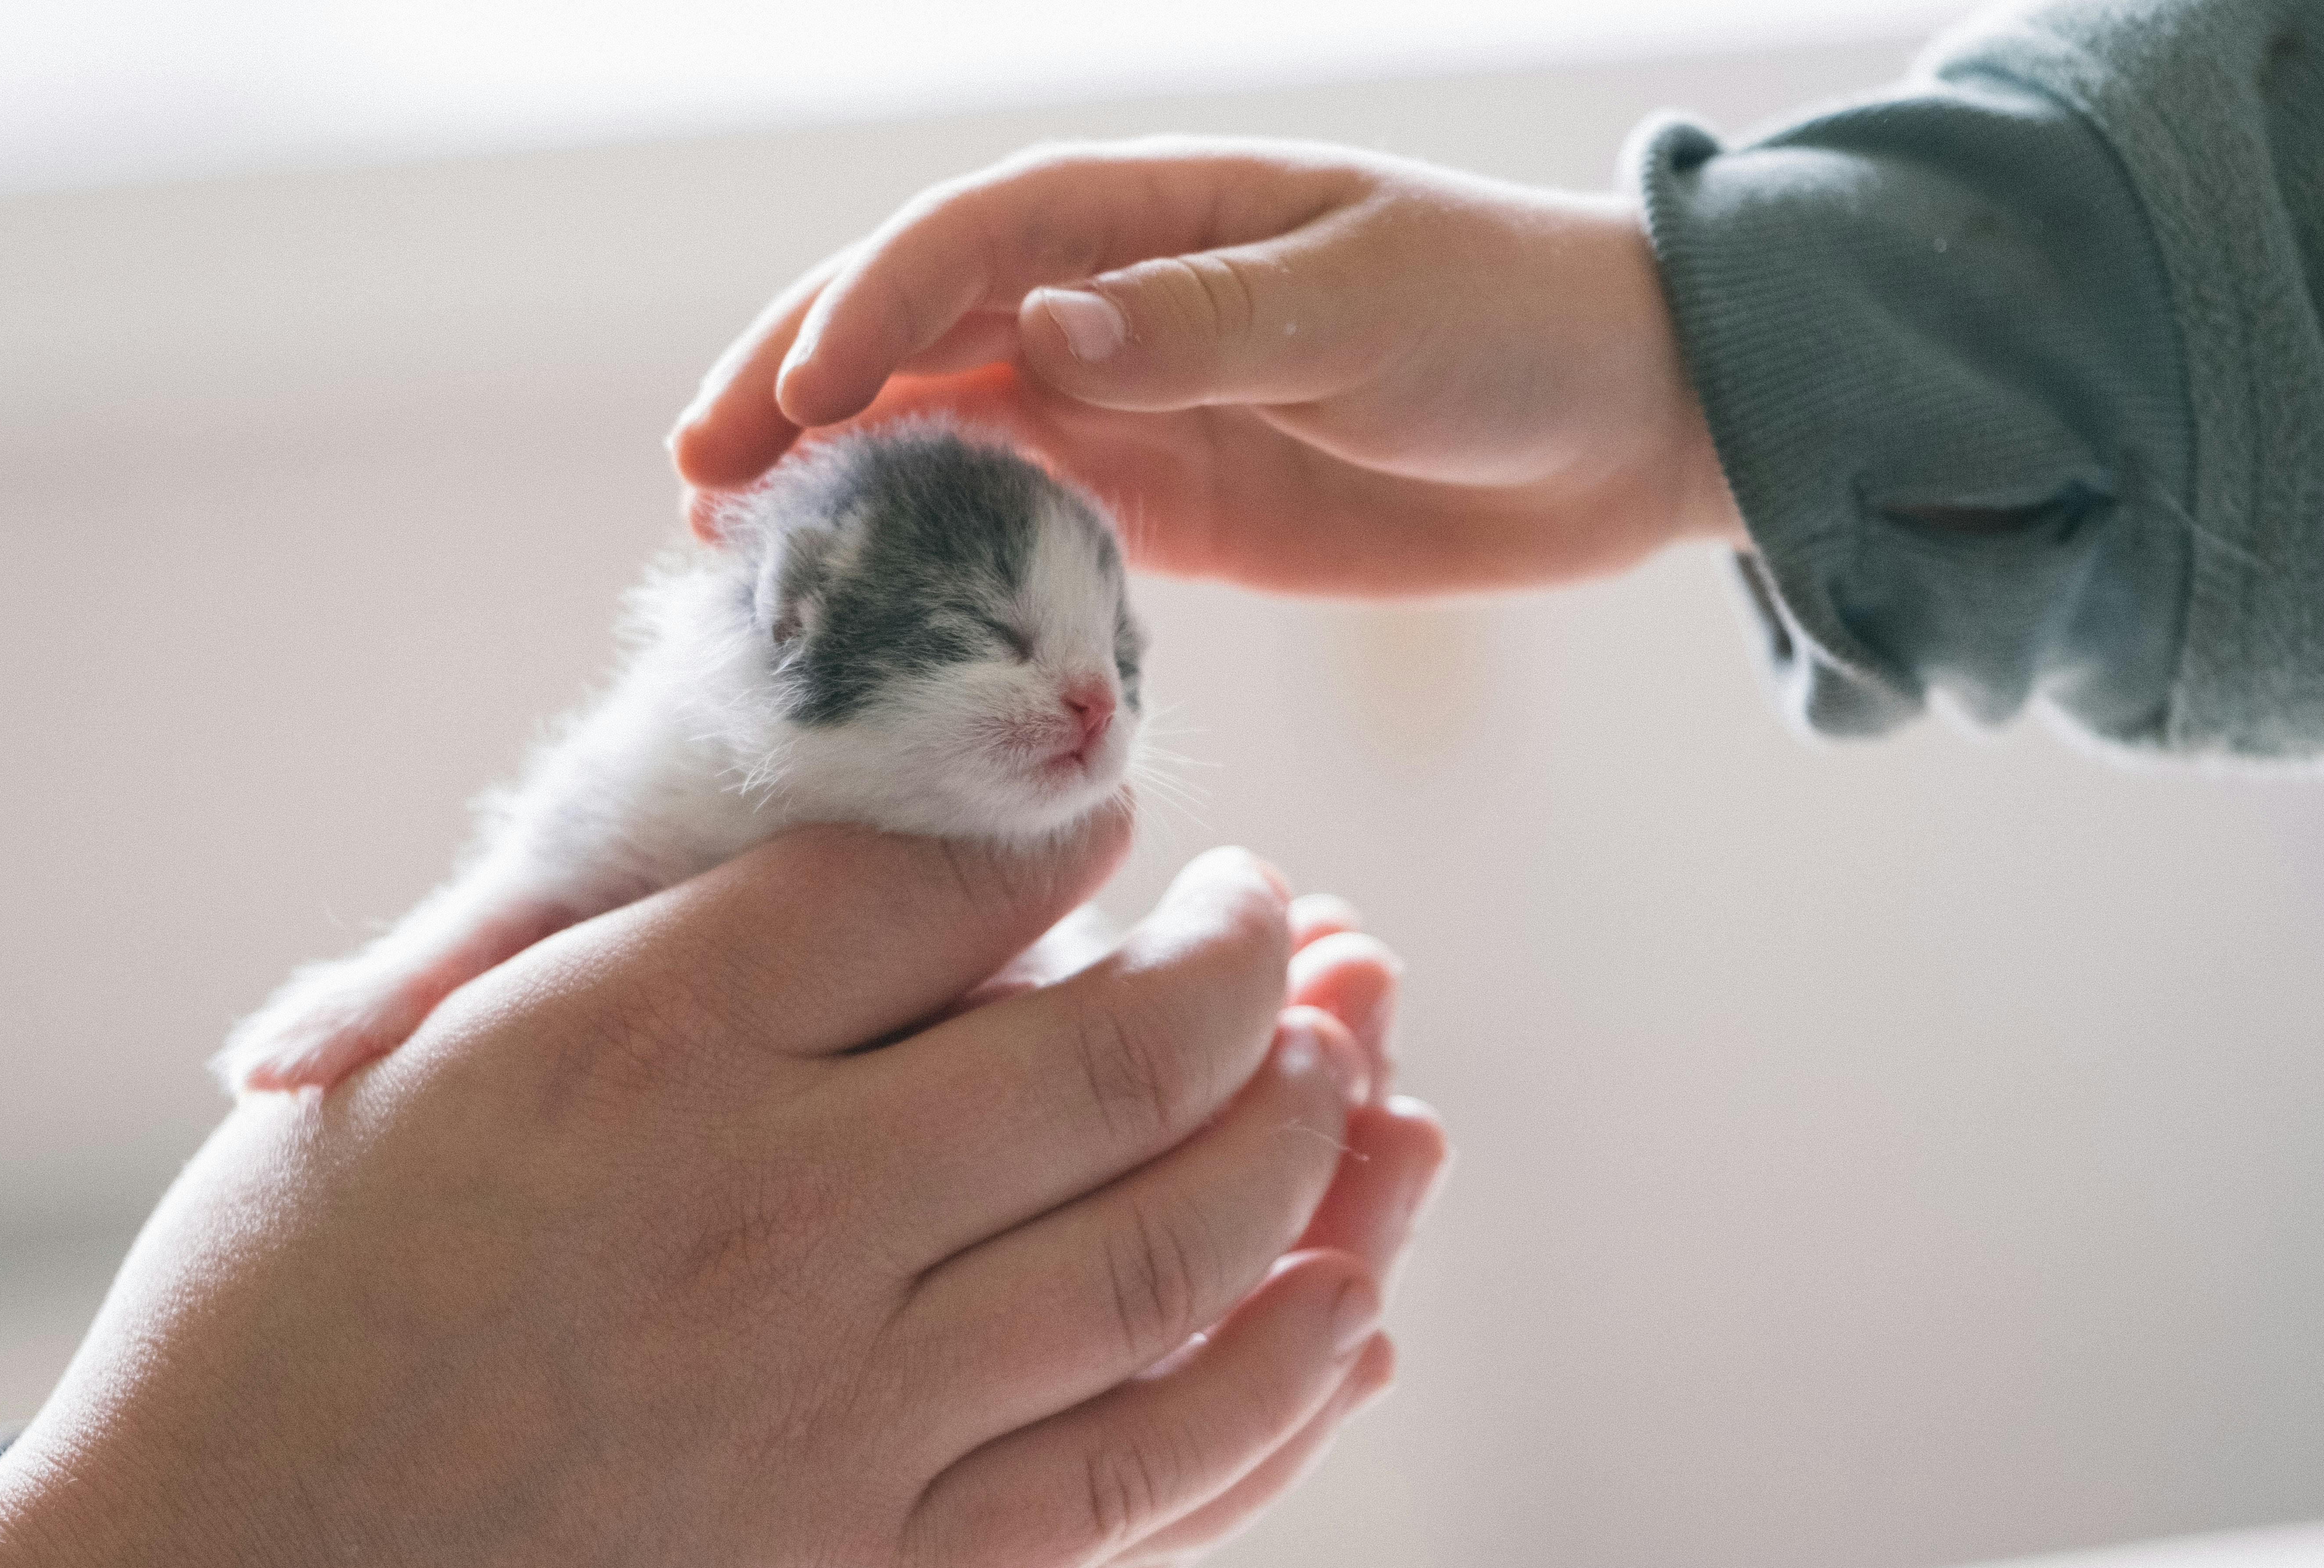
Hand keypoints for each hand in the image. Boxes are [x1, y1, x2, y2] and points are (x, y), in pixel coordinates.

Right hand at [0, 818, 1441, 1567]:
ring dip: (1305, 1138)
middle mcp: (767, 1218)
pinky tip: (1349, 1301)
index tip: (1116, 815)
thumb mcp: (414, 1068)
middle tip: (1286, 914)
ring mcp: (836, 1417)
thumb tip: (843, 834)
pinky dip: (1274, 1386)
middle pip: (1115, 1048)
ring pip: (1171, 1250)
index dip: (1069, 823)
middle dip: (1248, 959)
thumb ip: (631, 941)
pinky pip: (1137, 1478)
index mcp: (635, 1046)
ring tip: (1350, 1061)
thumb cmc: (277, 1324)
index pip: (939, 877)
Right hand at [671, 137, 1744, 595]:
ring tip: (740, 545)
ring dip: (844, 481)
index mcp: (1156, 213)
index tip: (801, 394)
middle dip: (802, 391)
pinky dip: (940, 553)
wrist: (1620, 425)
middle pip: (918, 331)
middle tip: (703, 480)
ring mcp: (1129, 410)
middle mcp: (1116, 303)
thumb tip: (1046, 328)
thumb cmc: (1512, 322)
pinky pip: (1023, 526)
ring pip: (947, 432)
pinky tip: (869, 598)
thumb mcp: (1372, 302)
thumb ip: (1208, 323)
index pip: (970, 239)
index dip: (872, 306)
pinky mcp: (1159, 511)